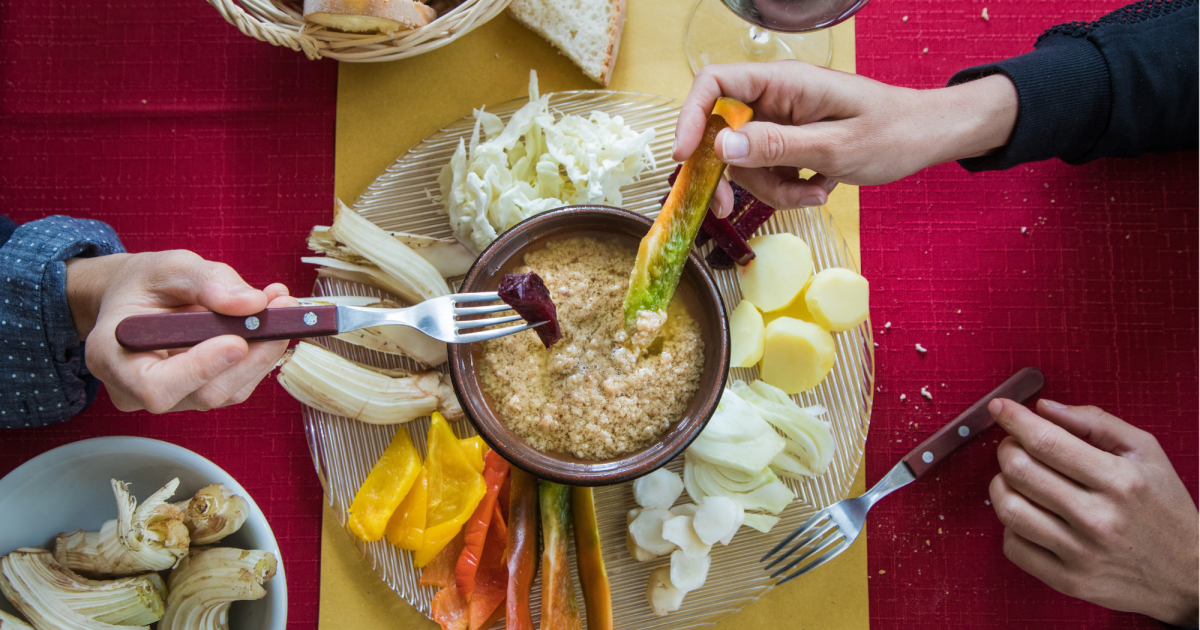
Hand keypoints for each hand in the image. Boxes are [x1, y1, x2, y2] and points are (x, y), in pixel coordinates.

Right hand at [66, 251, 298, 413]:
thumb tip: (252, 303)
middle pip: (203, 393)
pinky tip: (272, 319)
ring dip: (263, 351)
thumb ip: (207, 281)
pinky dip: (261, 352)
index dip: (199, 369)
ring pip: (228, 391)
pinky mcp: (201, 392)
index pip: (155, 386)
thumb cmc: (144, 283)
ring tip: (280, 305)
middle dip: (250, 354)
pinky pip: (237, 382)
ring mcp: (173, 396)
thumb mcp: (169, 267)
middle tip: (280, 309)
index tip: (236, 341)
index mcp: (110, 357)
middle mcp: (137, 390)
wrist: (137, 298)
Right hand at [673, 61, 1018, 212]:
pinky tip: (819, 189)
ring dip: (771, 189)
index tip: (684, 158)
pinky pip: (767, 171)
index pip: (715, 84)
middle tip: (728, 211)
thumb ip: (776, 146)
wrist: (926, 137)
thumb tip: (720, 146)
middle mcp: (774, 98)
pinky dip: (786, 189)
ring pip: (745, 162)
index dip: (690, 117)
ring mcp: (780, 121)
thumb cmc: (892, 132)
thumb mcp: (833, 147)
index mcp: (783, 82)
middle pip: (721, 134)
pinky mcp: (788, 142)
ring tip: (814, 193)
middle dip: (732, 176)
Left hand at [988, 398, 1198, 625]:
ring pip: (1009, 508)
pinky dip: (1010, 526)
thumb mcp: (1146, 453)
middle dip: (1007, 448)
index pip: (1046, 442)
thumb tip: (1043, 408)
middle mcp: (1098, 517)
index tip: (1000, 408)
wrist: (1191, 574)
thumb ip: (1095, 422)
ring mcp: (1081, 553)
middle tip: (1015, 445)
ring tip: (1017, 480)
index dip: (1014, 419)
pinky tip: (1029, 515)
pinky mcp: (1069, 581)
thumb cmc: (1166, 508)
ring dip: (1001, 485)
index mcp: (1119, 480)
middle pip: (1019, 470)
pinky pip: (1013, 547)